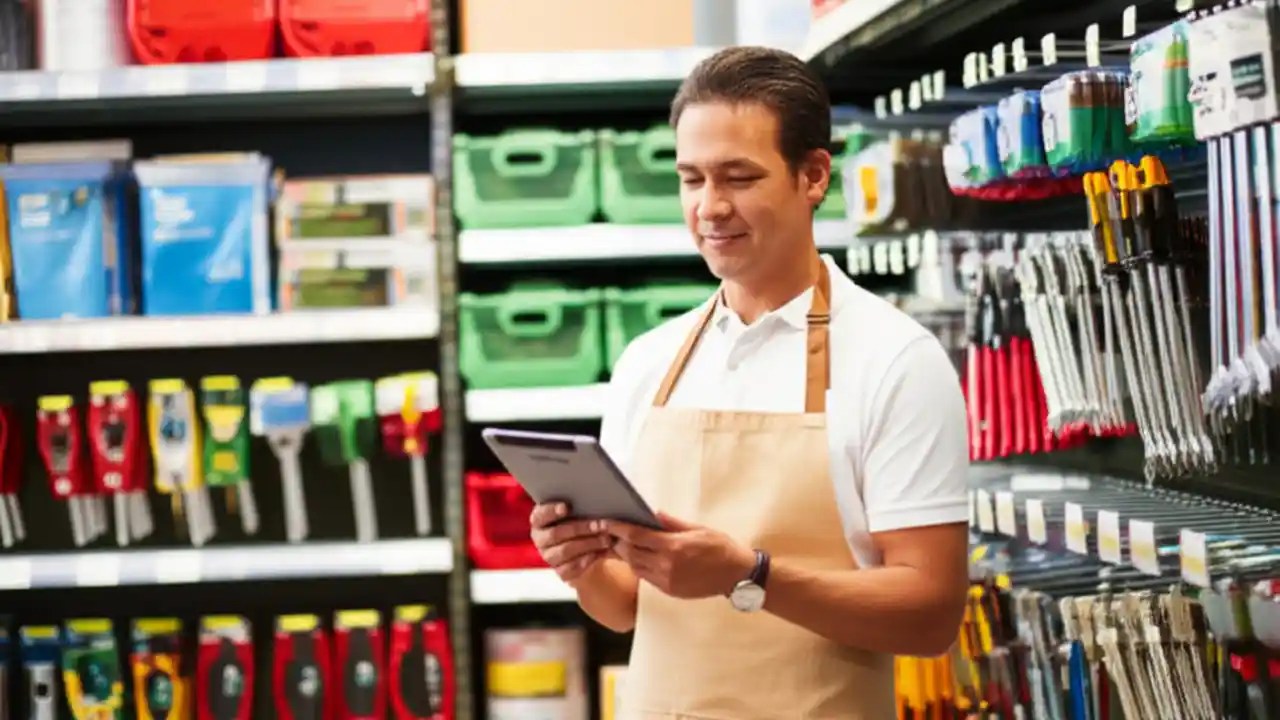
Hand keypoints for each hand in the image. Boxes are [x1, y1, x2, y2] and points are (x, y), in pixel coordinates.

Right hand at [530, 502, 613, 584]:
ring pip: (564, 552)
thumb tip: (592, 495)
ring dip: (587, 544)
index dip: (551, 511)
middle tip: (599, 525)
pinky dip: (587, 560)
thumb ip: (577, 503)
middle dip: (579, 529)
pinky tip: (600, 553)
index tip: (566, 507)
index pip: (540, 515)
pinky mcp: (560, 571)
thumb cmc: (580, 521)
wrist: (585, 547)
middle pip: (555, 534)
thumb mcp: (577, 510)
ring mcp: (549, 556)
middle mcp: (540, 538)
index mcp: (539, 520)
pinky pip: (571, 568)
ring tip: (605, 539)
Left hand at [605, 511, 755, 599]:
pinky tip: (643, 558)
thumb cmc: (721, 547)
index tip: (608, 522)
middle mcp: (667, 565)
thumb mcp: (699, 528)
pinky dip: (641, 567)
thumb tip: (653, 514)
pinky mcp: (670, 590)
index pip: (637, 536)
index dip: (619, 528)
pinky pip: (647, 578)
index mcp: (674, 546)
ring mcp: (667, 581)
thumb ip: (672, 523)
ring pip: (636, 567)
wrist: (737, 575)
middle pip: (630, 553)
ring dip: (628, 556)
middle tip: (613, 533)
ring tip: (625, 545)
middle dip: (619, 542)